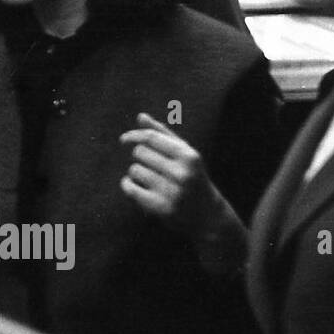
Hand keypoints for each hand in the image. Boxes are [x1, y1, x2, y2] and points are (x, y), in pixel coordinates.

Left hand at [119, 112, 223, 236]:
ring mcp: (172, 192)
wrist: (209, 216)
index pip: (151, 138)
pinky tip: (135, 187)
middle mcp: (182, 174)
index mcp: (189, 156)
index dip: (134, 135)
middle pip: (140, 152)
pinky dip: (127, 185)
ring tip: (150, 180)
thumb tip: (140, 116)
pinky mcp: (160, 208)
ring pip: (134, 170)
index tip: (123, 139)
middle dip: (140, 157)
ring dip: (136, 173)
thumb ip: (163, 134)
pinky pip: (130, 188)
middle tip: (152, 167)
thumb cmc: (193, 178)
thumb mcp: (185, 154)